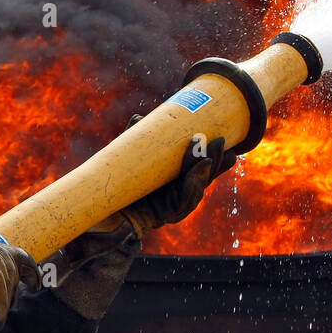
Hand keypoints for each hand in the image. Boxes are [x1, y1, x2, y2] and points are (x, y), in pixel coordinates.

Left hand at [117, 122, 235, 237]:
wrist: (103, 212)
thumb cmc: (118, 187)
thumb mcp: (130, 161)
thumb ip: (136, 140)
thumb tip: (139, 116)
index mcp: (175, 182)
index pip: (200, 168)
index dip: (215, 157)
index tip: (228, 140)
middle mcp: (178, 194)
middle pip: (204, 178)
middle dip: (216, 161)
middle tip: (223, 142)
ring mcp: (174, 206)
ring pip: (196, 188)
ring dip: (206, 170)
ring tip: (208, 154)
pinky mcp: (165, 215)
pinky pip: (183, 200)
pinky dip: (193, 183)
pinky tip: (200, 169)